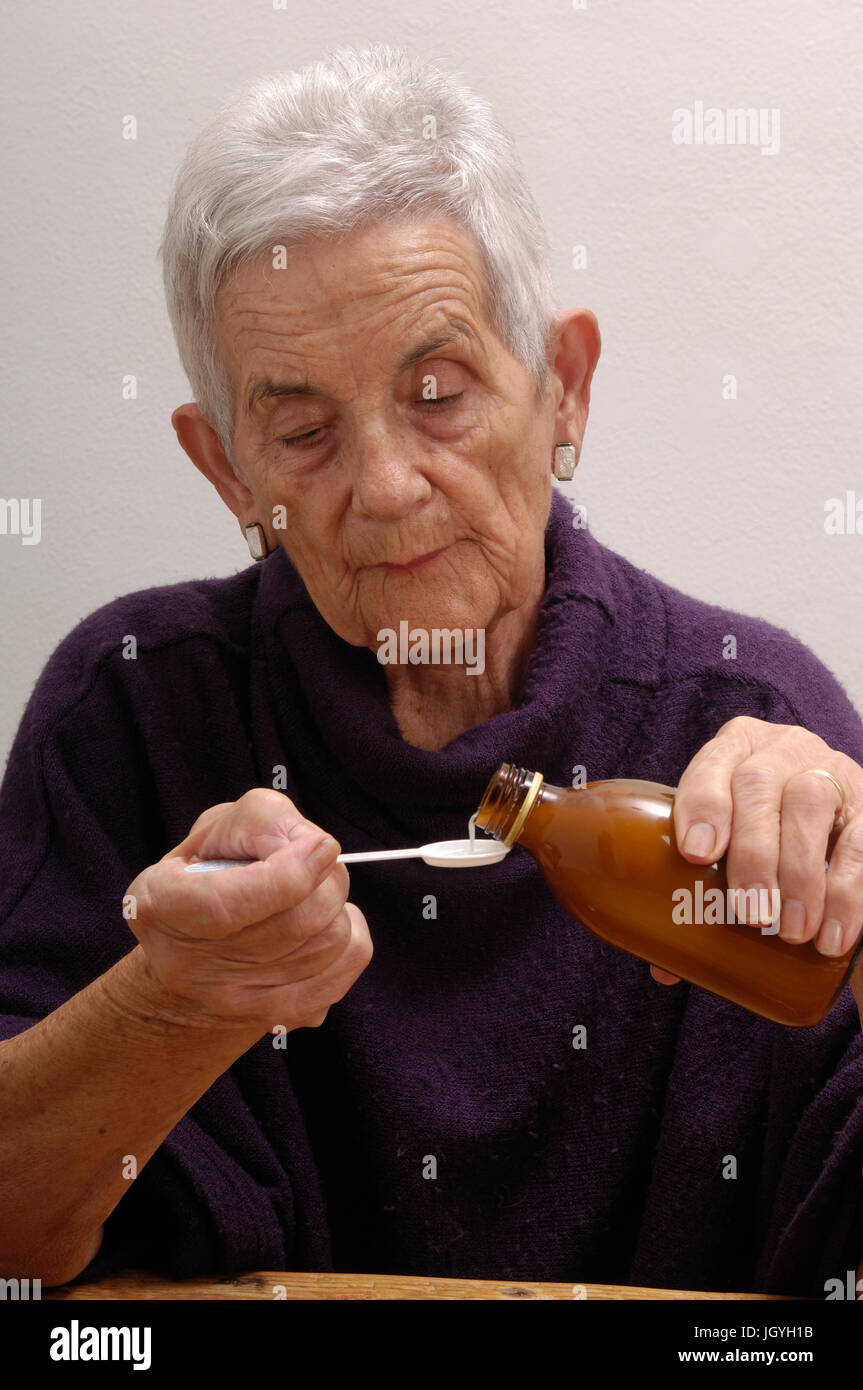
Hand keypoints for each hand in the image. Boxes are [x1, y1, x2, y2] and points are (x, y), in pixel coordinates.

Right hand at [124, 789, 372, 1033]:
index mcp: (160, 906)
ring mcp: (234, 1001)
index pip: (228, 905)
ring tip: (312, 890)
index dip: (287, 875)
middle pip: (296, 921)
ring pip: (329, 941)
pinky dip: (352, 933)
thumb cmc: (207, 876)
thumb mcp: (213, 831)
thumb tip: (311, 847)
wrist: (192, 960)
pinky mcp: (277, 1017)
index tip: (322, 846)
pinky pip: (346, 966)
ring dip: (336, 902)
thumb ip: (257, 822)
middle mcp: (188, 966)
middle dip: (325, 876)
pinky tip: (326, 921)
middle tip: (316, 858)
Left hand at [651, 717, 862, 1027]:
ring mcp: (830, 772)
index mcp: (735, 749)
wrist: (830, 820)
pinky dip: (847, 892)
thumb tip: (664, 968)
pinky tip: (833, 934)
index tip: (697, 854)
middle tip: (752, 914)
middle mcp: (782, 750)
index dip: (703, 804)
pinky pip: (861, 842)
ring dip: (800, 874)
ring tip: (792, 931)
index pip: (712, 762)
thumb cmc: (761, 835)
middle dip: (753, 852)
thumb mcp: (729, 841)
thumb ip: (696, 890)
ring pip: (811, 804)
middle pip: (760, 784)